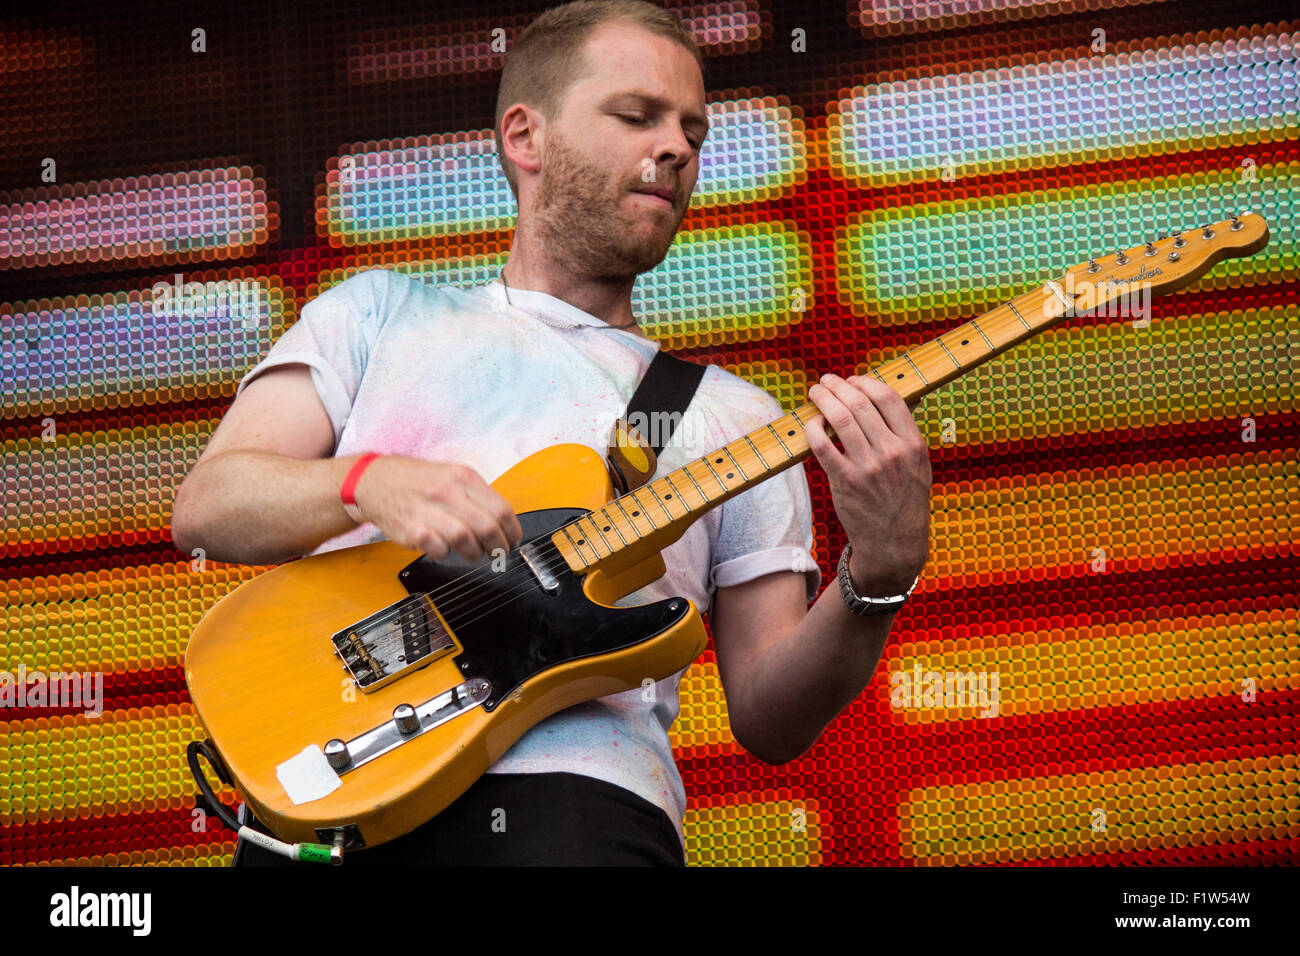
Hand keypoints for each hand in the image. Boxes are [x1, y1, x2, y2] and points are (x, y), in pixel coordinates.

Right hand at [352, 455, 523, 561]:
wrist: (373, 480)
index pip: (502, 509)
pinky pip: (439, 549)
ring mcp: (429, 510)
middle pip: (488, 527)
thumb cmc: (415, 481)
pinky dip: (446, 554)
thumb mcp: (451, 475)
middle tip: (497, 553)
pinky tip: (443, 548)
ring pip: (466, 539)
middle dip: (498, 547)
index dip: (512, 531)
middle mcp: (448, 492)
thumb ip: (477, 495)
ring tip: (472, 552)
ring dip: (473, 553)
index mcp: (464, 477)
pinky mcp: (412, 529)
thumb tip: (503, 521)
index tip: (513, 541)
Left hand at [805, 374, 931, 595]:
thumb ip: (906, 431)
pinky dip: (813, 428)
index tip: (852, 380)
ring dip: (823, 400)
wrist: (894, 541)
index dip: (866, 382)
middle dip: (838, 386)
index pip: (888, 398)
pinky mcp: (845, 482)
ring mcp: (868, 467)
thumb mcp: (918, 463)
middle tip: (826, 381)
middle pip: (860, 404)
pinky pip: (822, 446)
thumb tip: (898, 396)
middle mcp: (893, 453)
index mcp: (913, 444)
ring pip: (840, 420)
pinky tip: (811, 423)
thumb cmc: (904, 498)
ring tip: (815, 393)